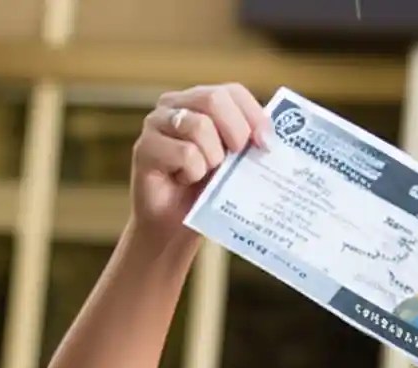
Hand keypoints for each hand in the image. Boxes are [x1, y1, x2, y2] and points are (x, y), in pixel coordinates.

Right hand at [129, 83, 269, 243]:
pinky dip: (195, 173)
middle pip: (214, 99)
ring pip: (200, 126)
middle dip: (237, 131)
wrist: (177, 226)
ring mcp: (157, 123)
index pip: (233, 91)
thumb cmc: (210, 191)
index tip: (266, 144)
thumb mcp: (238, 161)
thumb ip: (251, 142)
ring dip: (214, 158)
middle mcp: (176, 105)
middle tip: (238, 156)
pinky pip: (185, 154)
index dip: (254, 115)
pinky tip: (185, 180)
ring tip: (207, 173)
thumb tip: (272, 138)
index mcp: (202, 102)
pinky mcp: (144, 147)